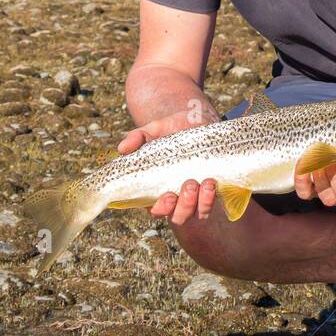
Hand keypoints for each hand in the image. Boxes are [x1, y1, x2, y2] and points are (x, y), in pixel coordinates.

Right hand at [117, 106, 217, 224]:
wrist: (198, 119)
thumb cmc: (171, 129)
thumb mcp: (153, 130)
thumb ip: (137, 138)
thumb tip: (122, 148)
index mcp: (158, 188)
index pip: (155, 209)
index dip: (161, 208)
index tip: (167, 196)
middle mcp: (177, 197)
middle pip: (178, 216)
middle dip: (184, 206)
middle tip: (189, 185)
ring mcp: (196, 196)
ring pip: (197, 213)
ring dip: (201, 203)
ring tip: (206, 183)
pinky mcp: (212, 190)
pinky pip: (213, 203)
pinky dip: (212, 198)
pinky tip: (212, 183)